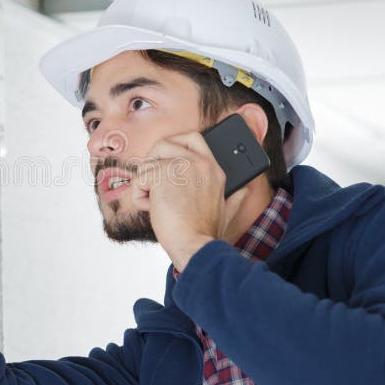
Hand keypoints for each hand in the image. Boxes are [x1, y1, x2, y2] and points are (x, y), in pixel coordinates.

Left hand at [130, 132, 248, 271]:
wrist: (196, 246)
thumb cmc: (206, 233)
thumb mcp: (228, 210)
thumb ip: (236, 196)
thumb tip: (245, 190)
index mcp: (213, 169)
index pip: (193, 138)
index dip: (174, 145)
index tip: (166, 161)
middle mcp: (198, 162)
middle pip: (163, 144)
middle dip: (152, 162)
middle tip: (154, 183)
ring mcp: (180, 166)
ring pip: (147, 163)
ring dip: (145, 186)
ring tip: (157, 203)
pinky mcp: (162, 175)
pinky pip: (139, 179)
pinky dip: (139, 197)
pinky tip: (152, 209)